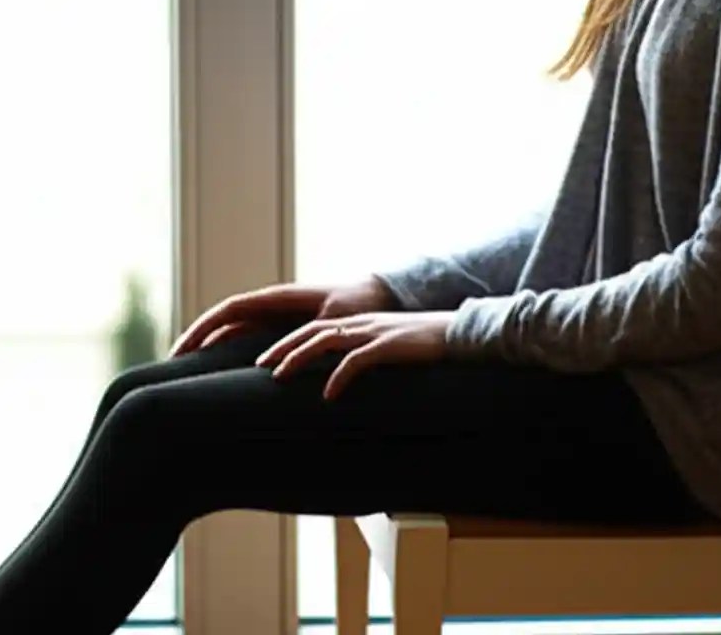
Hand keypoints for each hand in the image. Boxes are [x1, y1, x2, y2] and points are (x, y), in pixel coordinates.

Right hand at [169, 277, 396, 356]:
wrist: (377, 297)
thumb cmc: (356, 305)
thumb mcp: (333, 319)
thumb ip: (310, 334)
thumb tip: (287, 357)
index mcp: (275, 298)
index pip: (227, 310)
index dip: (202, 328)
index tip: (182, 349)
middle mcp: (269, 306)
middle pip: (221, 322)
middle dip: (195, 340)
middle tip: (171, 366)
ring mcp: (273, 317)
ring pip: (230, 331)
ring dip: (207, 348)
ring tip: (185, 373)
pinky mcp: (282, 329)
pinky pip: (247, 339)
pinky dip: (228, 352)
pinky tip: (217, 373)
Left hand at [255, 311, 454, 399]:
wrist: (461, 333)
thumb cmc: (425, 345)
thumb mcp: (387, 347)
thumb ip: (364, 356)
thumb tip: (341, 378)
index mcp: (358, 324)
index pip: (313, 328)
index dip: (287, 341)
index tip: (264, 358)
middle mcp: (360, 324)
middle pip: (311, 331)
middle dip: (282, 347)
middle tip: (260, 365)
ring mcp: (374, 333)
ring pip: (326, 341)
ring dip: (299, 357)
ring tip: (280, 376)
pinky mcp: (390, 346)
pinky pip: (358, 361)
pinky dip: (339, 377)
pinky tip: (328, 396)